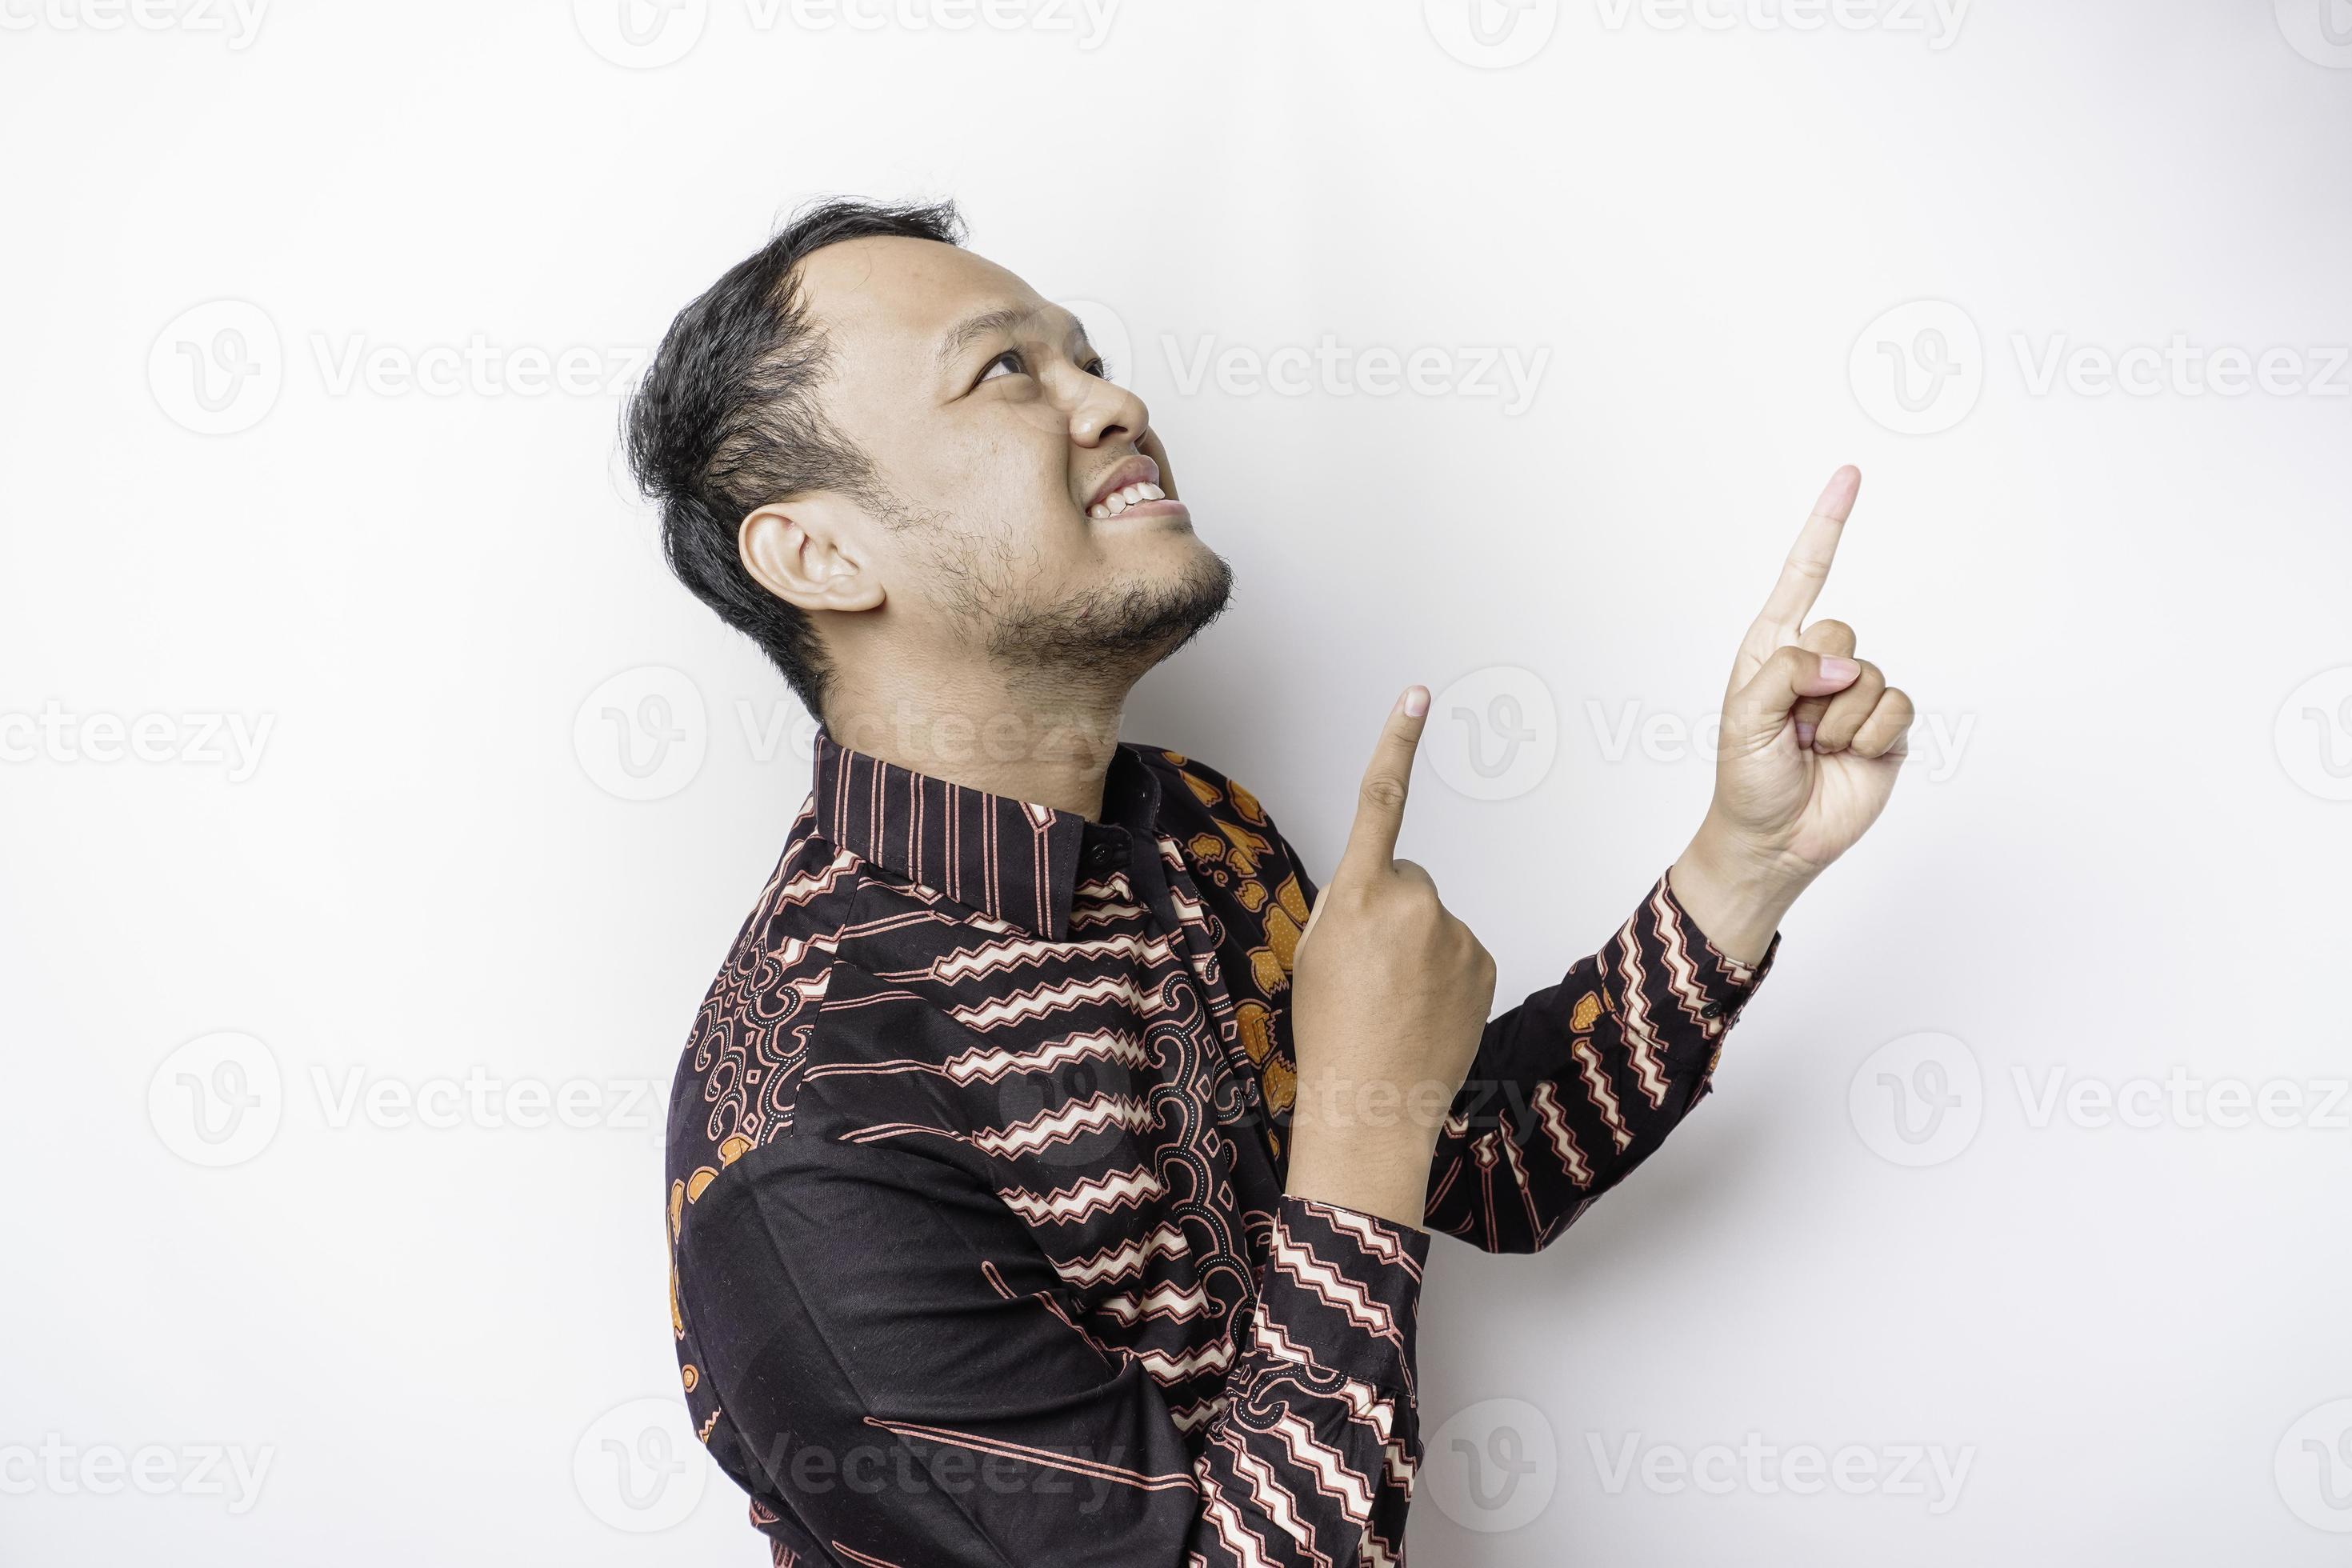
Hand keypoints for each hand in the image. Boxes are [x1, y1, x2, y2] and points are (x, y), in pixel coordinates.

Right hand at [1286, 686, 1496, 1230]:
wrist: (1371, 1103)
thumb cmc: (1329, 1031)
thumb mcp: (1313, 952)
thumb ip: (1346, 902)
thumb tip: (1375, 886)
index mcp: (1359, 893)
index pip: (1379, 801)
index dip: (1396, 743)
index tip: (1417, 695)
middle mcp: (1414, 901)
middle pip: (1403, 878)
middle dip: (1388, 910)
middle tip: (1365, 972)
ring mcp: (1455, 933)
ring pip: (1430, 918)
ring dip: (1415, 948)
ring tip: (1392, 1002)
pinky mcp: (1484, 962)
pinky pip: (1457, 949)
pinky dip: (1442, 974)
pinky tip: (1421, 1012)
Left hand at [1673, 467, 1915, 961]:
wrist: (1775, 839)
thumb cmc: (1747, 777)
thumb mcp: (1746, 718)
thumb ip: (1787, 674)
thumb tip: (1844, 664)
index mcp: (1774, 647)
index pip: (1805, 575)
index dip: (1828, 526)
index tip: (1850, 475)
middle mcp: (1816, 662)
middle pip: (1841, 632)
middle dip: (1814, 686)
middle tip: (1794, 729)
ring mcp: (1853, 695)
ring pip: (1870, 676)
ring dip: (1839, 722)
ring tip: (1815, 750)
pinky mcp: (1886, 727)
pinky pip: (1897, 708)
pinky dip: (1871, 737)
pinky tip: (1849, 758)